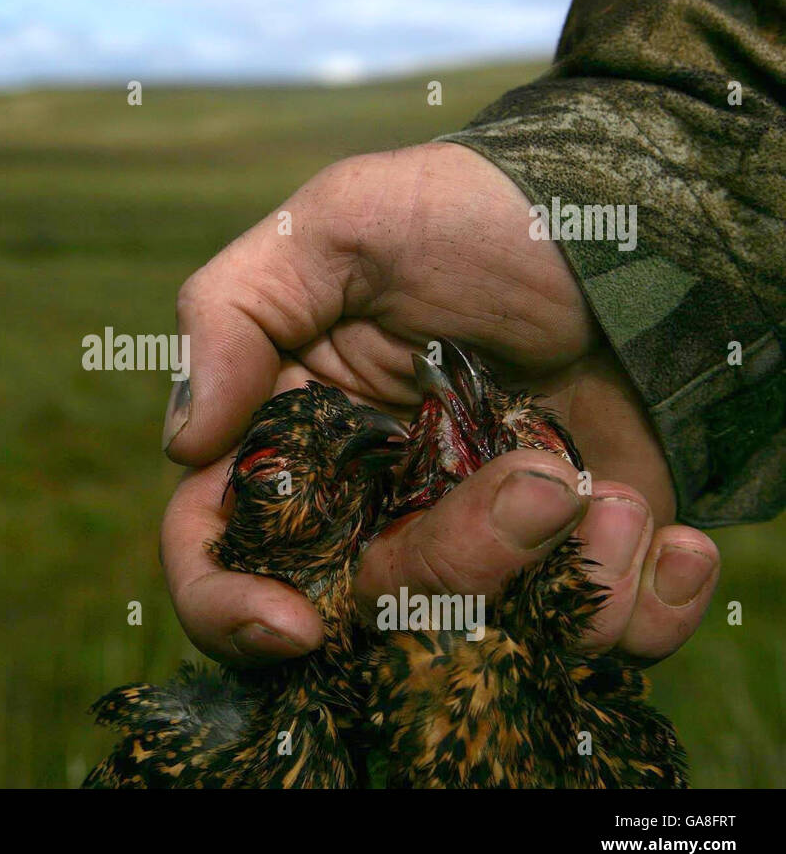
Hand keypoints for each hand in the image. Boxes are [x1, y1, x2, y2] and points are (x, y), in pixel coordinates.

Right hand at [161, 142, 719, 665]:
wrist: (632, 221)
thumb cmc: (473, 211)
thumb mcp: (340, 221)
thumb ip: (233, 310)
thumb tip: (184, 442)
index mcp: (293, 442)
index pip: (217, 554)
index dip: (230, 609)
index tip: (297, 624)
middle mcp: (370, 509)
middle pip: (362, 613)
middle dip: (450, 571)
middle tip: (541, 486)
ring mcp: (474, 543)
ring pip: (479, 642)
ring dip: (557, 586)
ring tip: (609, 492)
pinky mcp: (573, 563)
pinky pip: (594, 641)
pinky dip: (639, 611)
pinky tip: (669, 534)